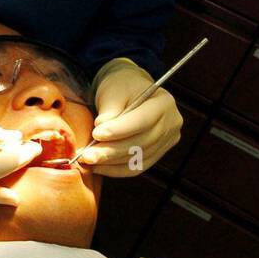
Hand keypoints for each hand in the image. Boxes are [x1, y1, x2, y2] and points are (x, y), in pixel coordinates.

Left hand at [79, 59, 182, 176]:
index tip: (96, 133)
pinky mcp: (158, 153)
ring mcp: (167, 140)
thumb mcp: (113, 91)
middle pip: (141, 142)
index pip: (143, 121)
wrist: (129, 92)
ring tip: (88, 160)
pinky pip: (138, 167)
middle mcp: (171, 123)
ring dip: (111, 162)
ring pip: (138, 157)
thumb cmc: (121, 87)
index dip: (120, 130)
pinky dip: (117, 169)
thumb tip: (101, 129)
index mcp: (164, 102)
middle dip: (111, 151)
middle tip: (87, 155)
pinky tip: (98, 167)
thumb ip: (109, 110)